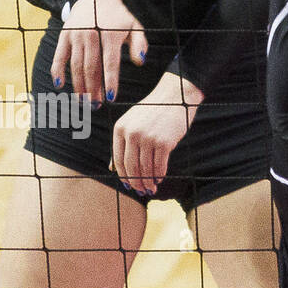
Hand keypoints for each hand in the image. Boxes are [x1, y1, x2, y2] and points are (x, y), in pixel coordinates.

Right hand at [52, 0, 147, 103]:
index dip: (110, 81)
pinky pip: (59, 57)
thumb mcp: (134, 26)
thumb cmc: (119, 17)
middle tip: (96, 106)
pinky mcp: (64, 36)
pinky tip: (60, 86)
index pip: (110, 62)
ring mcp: (76, 36)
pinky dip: (57, 71)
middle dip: (93, 89)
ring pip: (75, 66)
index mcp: (111, 34)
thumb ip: (139, 44)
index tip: (111, 98)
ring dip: (78, 85)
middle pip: (91, 68)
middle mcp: (92, 35)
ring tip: (83, 101)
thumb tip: (140, 62)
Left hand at [111, 72, 201, 195]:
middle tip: (140, 191)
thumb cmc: (155, 110)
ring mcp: (148, 138)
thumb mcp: (133, 121)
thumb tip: (112, 168)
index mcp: (120, 128)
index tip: (128, 184)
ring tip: (151, 188)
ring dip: (148, 181)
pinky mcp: (165, 142)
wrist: (175, 96)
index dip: (123, 175)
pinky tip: (160, 178)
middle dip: (136, 182)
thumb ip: (123, 142)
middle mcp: (132, 133)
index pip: (118, 159)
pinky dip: (160, 174)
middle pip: (131, 166)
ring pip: (145, 167)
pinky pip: (160, 164)